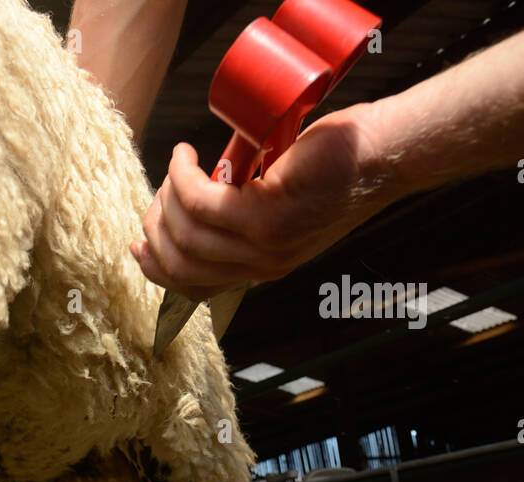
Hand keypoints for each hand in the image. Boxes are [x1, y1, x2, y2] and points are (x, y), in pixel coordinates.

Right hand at [131, 103, 393, 300]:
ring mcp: (263, 245)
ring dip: (168, 194)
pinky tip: (186, 156)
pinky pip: (201, 202)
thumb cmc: (337, 168)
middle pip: (179, 260)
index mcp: (262, 269)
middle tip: (165, 185)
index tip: (138, 242)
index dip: (156, 267)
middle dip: (155, 224)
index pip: (193, 287)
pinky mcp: (266, 215)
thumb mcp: (283, 206)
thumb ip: (246, 220)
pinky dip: (183, 176)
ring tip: (179, 164)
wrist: (384, 153)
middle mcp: (261, 265)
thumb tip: (192, 208)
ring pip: (185, 230)